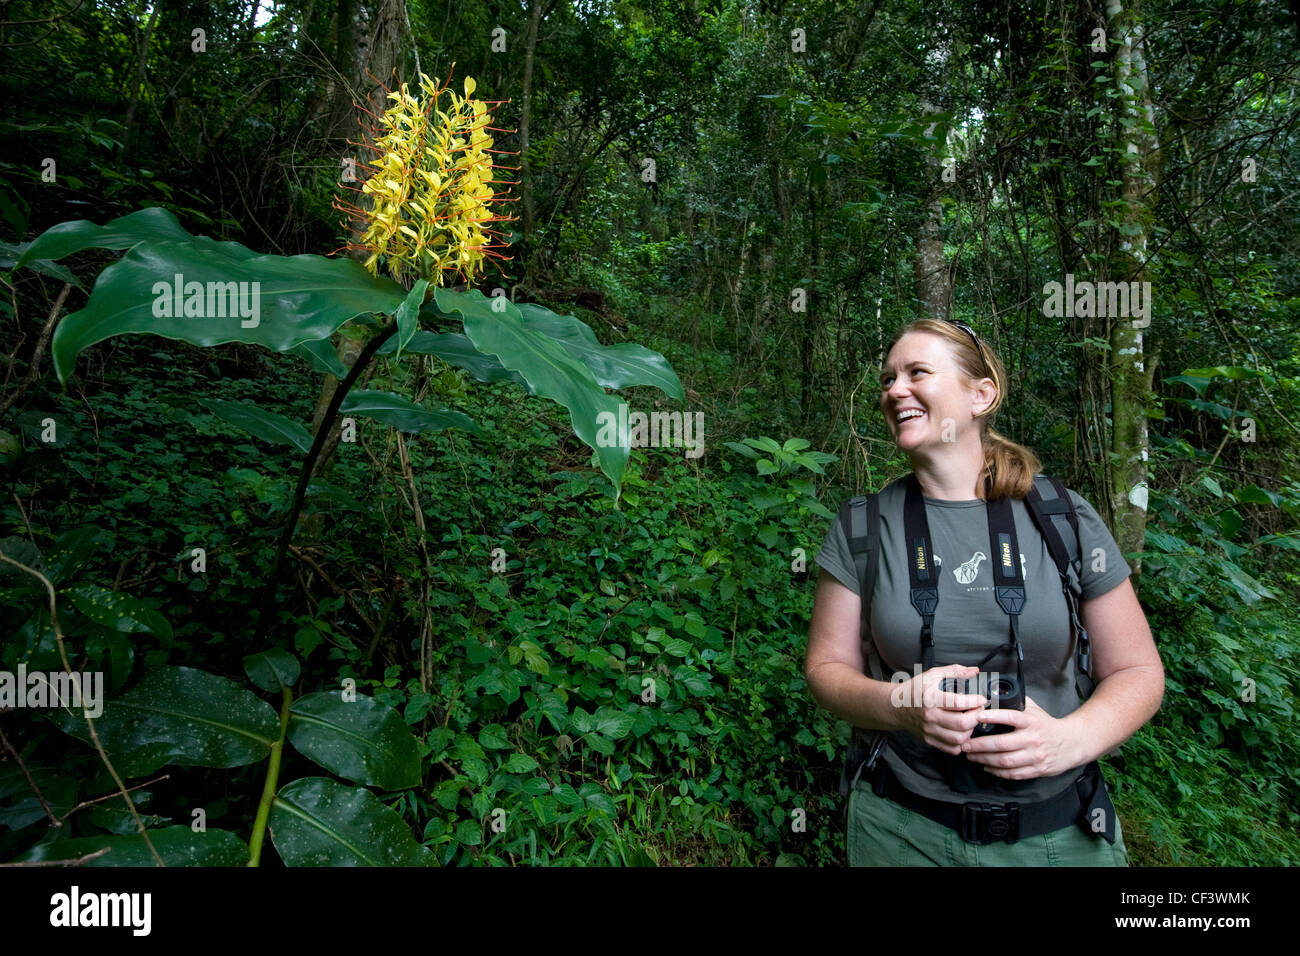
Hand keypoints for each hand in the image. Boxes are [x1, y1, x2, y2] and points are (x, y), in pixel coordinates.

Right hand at [891, 664, 987, 754]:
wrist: (895, 706)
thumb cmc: (914, 690)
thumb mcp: (932, 674)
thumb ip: (954, 671)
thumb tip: (974, 671)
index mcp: (931, 698)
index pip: (958, 703)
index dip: (975, 701)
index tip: (981, 699)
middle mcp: (930, 716)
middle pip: (962, 724)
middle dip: (977, 717)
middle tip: (979, 711)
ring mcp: (929, 730)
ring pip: (959, 739)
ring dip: (970, 731)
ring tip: (970, 722)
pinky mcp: (929, 740)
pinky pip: (951, 749)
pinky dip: (961, 743)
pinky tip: (961, 733)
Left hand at [961, 696, 1084, 779]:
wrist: (1072, 743)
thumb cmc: (1047, 725)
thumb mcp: (1034, 710)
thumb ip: (1016, 703)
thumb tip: (993, 693)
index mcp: (1031, 721)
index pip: (1010, 717)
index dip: (993, 716)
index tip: (977, 716)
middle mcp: (1033, 739)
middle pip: (1002, 744)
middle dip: (980, 745)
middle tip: (965, 744)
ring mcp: (1035, 756)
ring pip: (1005, 761)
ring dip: (984, 760)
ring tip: (971, 756)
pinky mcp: (1037, 769)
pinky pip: (1013, 774)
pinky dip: (997, 772)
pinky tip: (986, 767)